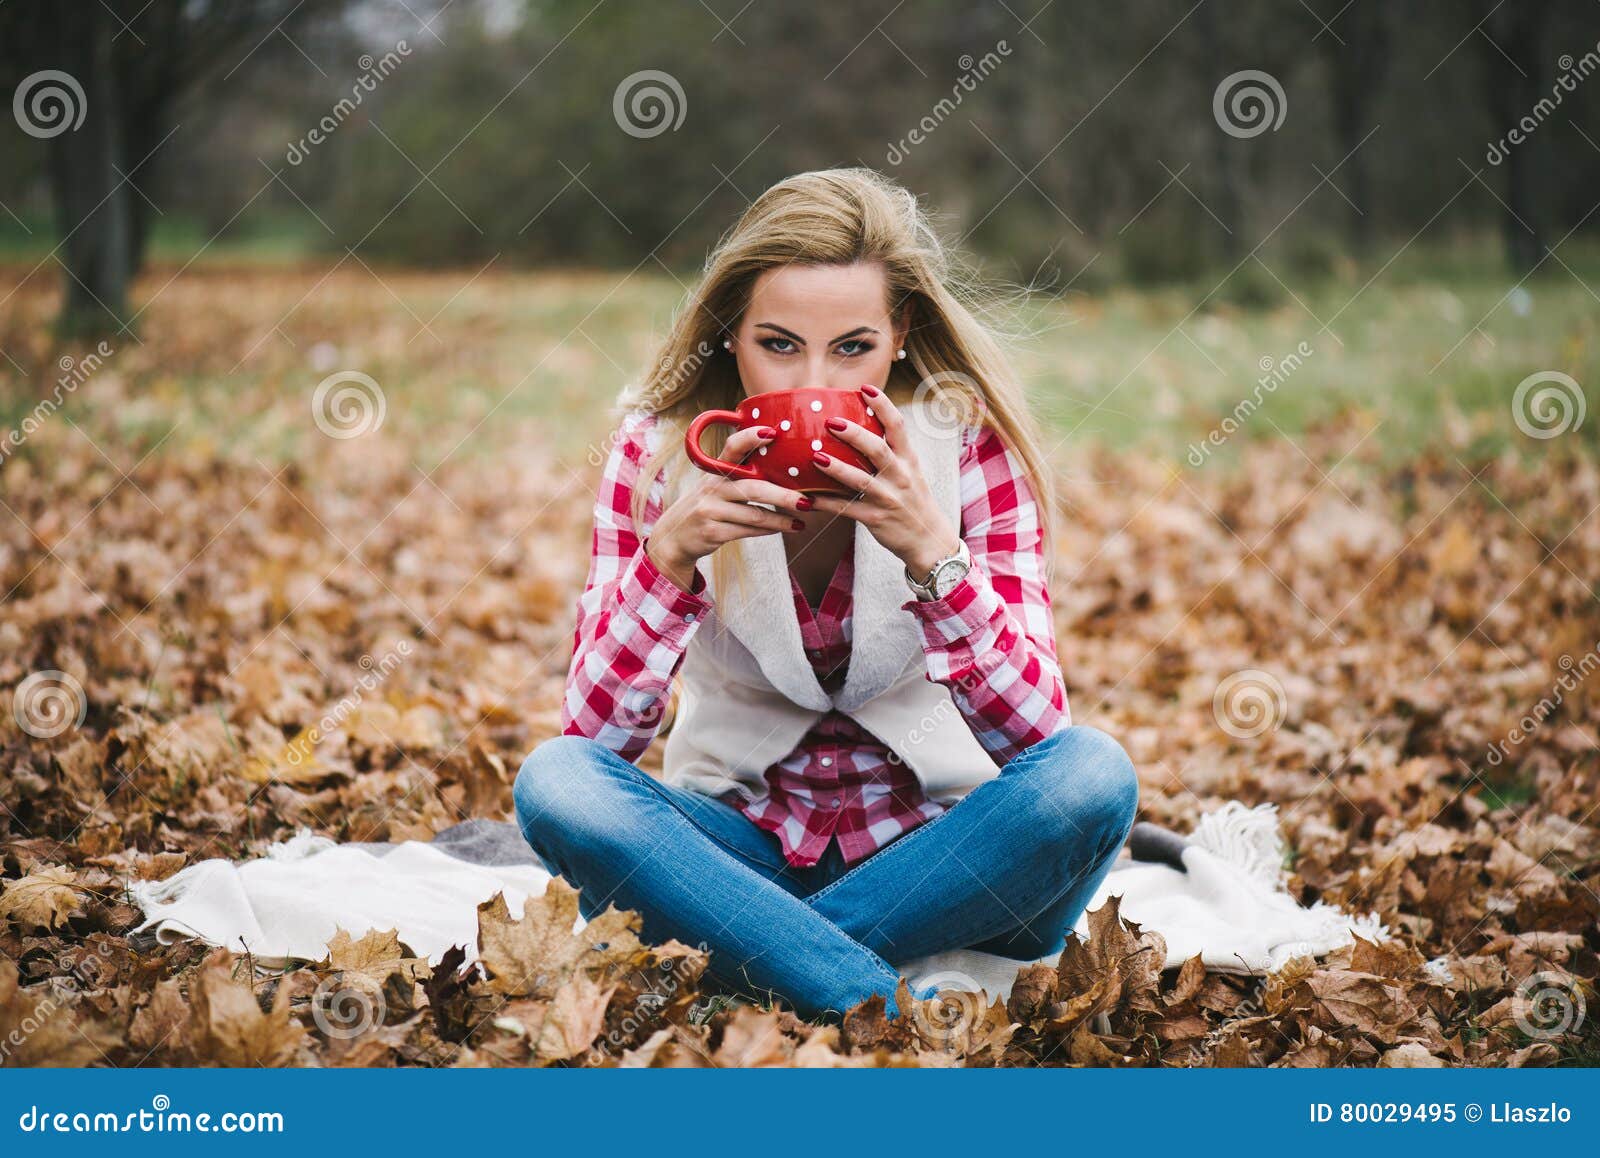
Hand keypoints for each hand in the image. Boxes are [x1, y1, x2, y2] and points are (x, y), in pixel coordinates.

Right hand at [647, 423, 813, 590]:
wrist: (674, 536)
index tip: (772, 432)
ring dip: (781, 518)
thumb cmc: (708, 505)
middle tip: (807, 501)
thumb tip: (785, 463)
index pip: (732, 447)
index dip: (750, 437)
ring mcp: (710, 510)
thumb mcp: (717, 484)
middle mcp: (712, 487)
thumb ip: (741, 473)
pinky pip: (747, 530)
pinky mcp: (712, 532)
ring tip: (802, 520)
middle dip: (783, 495)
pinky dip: (769, 530)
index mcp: (716, 470)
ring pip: (754, 514)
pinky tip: (784, 527)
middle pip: (753, 488)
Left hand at [804, 385, 960, 576]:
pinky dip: (826, 503)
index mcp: (908, 459)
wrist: (928, 539)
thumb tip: (860, 425)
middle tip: (831, 421)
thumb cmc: (913, 500)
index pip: (897, 426)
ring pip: (860, 481)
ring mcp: (888, 498)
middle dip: (854, 434)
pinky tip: (807, 497)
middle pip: (877, 449)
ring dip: (836, 468)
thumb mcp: (909, 471)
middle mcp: (900, 476)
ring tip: (815, 457)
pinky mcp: (876, 519)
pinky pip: (847, 509)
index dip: (882, 404)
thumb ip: (890, 450)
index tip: (865, 388)